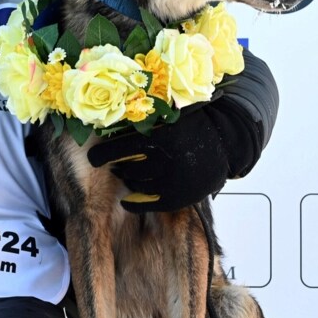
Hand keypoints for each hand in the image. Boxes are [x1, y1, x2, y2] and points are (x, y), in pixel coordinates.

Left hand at [87, 105, 237, 212]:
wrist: (225, 142)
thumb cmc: (190, 124)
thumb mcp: (168, 112)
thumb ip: (143, 117)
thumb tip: (105, 119)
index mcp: (160, 135)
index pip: (119, 149)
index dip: (101, 155)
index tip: (92, 157)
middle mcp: (166, 159)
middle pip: (126, 168)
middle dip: (118, 166)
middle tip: (116, 163)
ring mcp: (173, 180)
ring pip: (136, 185)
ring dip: (128, 180)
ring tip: (129, 173)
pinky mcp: (180, 197)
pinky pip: (147, 205)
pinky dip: (134, 204)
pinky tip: (127, 201)